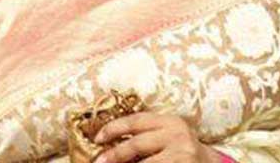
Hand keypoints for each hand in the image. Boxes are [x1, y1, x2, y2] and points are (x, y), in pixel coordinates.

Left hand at [92, 112, 223, 162]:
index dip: (114, 128)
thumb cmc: (181, 150)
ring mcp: (182, 154)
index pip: (136, 120)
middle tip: (99, 162)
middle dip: (115, 154)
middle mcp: (177, 134)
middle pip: (137, 143)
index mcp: (169, 121)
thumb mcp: (167, 136)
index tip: (97, 138)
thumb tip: (108, 145)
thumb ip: (145, 136)